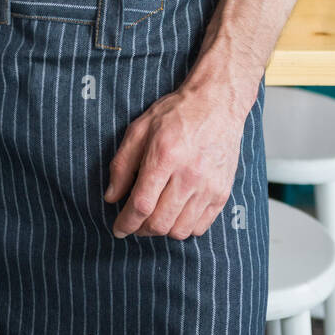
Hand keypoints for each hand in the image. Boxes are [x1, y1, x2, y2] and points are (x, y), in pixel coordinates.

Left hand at [104, 81, 246, 239]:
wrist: (217, 104)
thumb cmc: (176, 114)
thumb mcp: (140, 129)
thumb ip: (122, 164)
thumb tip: (111, 197)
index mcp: (164, 156)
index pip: (141, 204)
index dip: (126, 223)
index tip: (118, 229)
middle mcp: (189, 175)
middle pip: (160, 223)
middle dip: (141, 229)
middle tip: (134, 222)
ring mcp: (209, 187)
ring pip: (179, 230)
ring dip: (162, 230)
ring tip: (154, 217)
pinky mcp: (223, 193)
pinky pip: (200, 227)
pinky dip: (183, 227)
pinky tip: (175, 213)